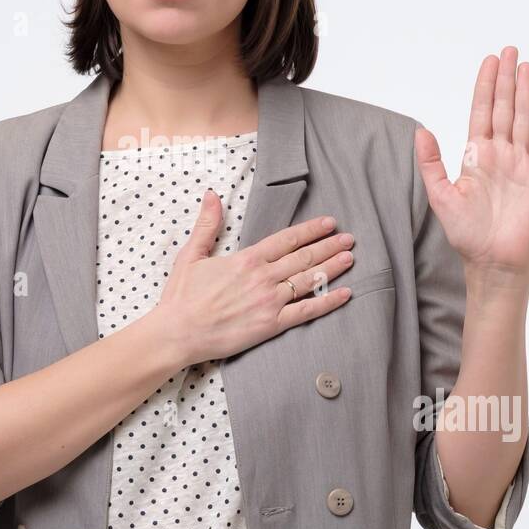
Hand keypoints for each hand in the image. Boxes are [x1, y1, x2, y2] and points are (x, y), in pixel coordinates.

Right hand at [151, 190, 356, 369]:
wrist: (178, 333)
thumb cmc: (182, 296)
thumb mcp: (191, 254)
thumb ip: (207, 224)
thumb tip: (211, 194)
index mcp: (246, 259)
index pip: (286, 239)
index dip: (311, 230)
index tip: (329, 223)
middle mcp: (263, 277)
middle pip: (304, 257)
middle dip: (329, 246)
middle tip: (349, 239)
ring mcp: (269, 302)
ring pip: (309, 280)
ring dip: (332, 268)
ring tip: (350, 258)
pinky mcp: (271, 325)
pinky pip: (306, 311)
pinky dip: (327, 302)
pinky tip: (345, 294)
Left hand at [414, 46, 528, 279]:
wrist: (492, 260)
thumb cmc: (466, 233)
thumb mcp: (440, 196)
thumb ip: (431, 163)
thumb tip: (420, 131)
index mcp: (476, 156)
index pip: (481, 112)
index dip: (485, 86)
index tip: (490, 62)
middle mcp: (499, 154)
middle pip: (503, 108)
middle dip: (506, 80)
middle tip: (510, 50)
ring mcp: (520, 164)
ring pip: (523, 119)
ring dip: (526, 93)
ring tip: (527, 66)